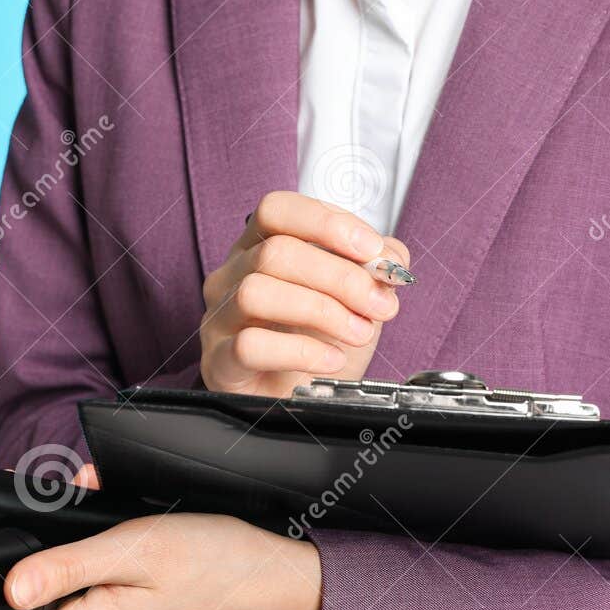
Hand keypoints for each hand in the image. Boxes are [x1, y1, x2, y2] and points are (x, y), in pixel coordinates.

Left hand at [0, 513, 321, 609]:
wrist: (272, 585)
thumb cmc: (215, 561)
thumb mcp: (134, 548)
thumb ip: (64, 568)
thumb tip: (6, 589)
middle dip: (22, 576)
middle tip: (49, 527)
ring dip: (59, 572)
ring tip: (100, 534)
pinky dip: (86, 580)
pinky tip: (118, 551)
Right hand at [200, 191, 410, 396]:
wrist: (298, 399)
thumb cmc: (318, 343)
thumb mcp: (356, 298)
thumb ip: (373, 268)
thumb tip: (389, 257)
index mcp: (259, 247)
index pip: (277, 210)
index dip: (326, 223)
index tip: (371, 248)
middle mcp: (232, 276)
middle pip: (275, 252)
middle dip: (340, 276)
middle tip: (378, 303)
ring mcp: (220, 318)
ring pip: (257, 292)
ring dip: (323, 311)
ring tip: (358, 332)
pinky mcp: (219, 361)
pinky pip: (251, 345)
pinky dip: (302, 351)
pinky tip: (332, 360)